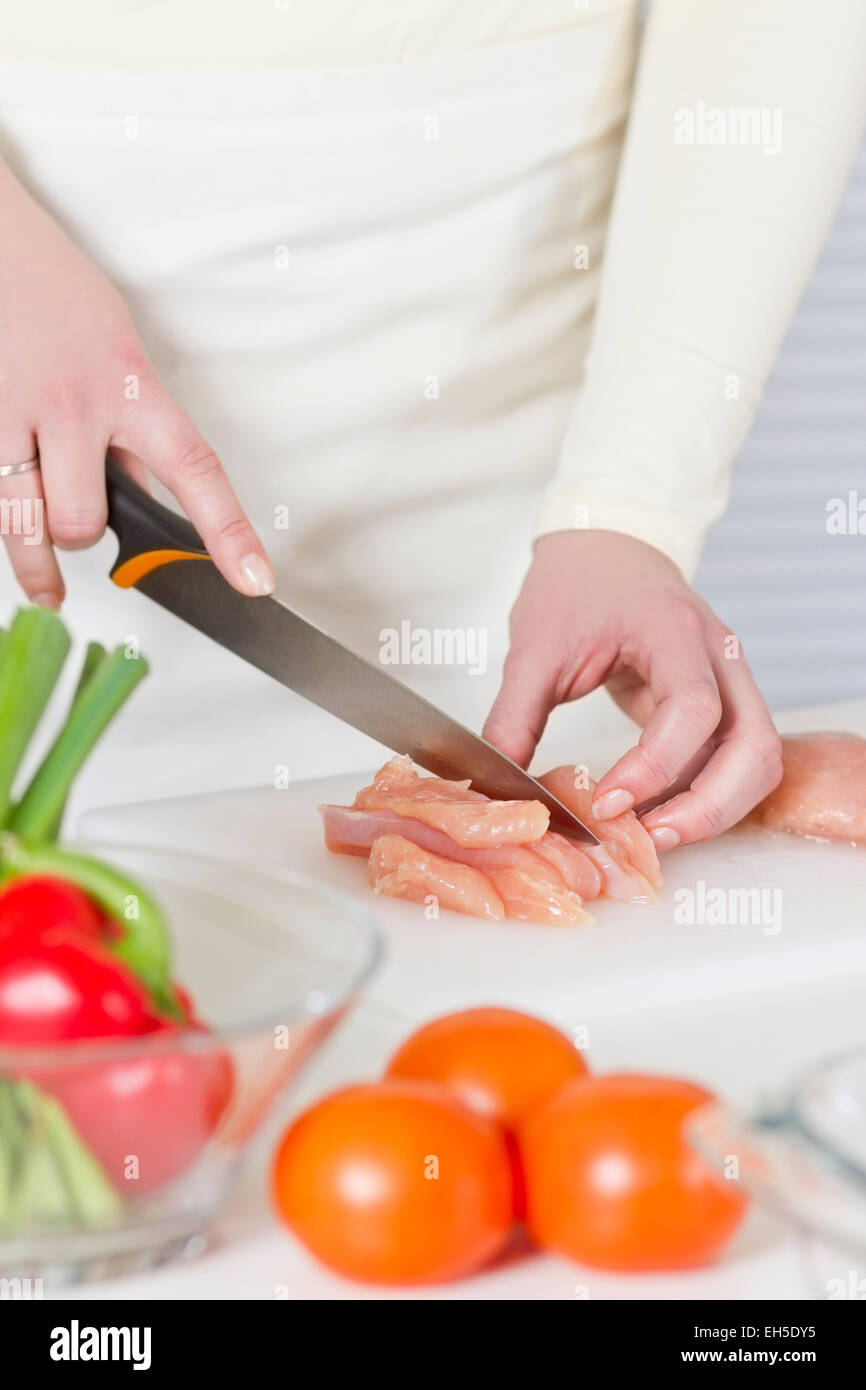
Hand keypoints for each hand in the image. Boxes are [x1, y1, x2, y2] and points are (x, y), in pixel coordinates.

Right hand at [0, 160, 272, 607]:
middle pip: (82, 521)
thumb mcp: (118, 348)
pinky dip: (1, 510)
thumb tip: (142, 490)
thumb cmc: (54, 290)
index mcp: (131, 386)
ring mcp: (11, 411)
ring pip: (22, 525)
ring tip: (47, 582)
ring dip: (35, 554)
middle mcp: (74, 402)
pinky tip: (9, 505)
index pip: (195, 470)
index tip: (254, 579)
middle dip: (81, 536)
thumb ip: (131, 426)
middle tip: (80, 522)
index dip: (228, 532)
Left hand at [483, 530, 782, 848]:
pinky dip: (710, 795)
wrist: (607, 546)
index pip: (693, 708)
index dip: (657, 766)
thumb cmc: (576, 584)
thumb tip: (498, 787)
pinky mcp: (724, 702)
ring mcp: (731, 679)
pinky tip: (659, 813)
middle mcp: (720, 656)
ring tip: (654, 835)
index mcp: (674, 631)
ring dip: (718, 808)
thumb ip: (514, 717)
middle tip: (647, 837)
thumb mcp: (534, 647)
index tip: (607, 801)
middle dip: (707, 806)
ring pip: (759, 760)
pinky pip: (738, 760)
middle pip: (754, 746)